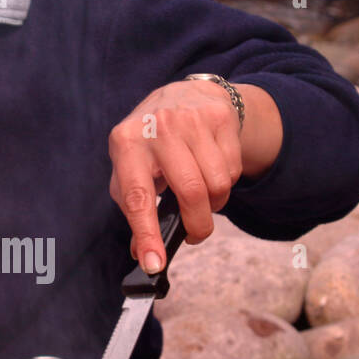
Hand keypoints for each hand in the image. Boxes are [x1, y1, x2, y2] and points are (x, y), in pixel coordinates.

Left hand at [108, 79, 281, 271]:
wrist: (185, 95)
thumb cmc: (152, 142)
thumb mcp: (131, 167)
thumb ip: (133, 208)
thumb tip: (142, 253)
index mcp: (126, 143)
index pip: (137, 196)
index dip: (146, 234)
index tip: (154, 263)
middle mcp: (158, 127)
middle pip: (191, 193)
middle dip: (197, 226)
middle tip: (194, 234)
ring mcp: (191, 119)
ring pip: (218, 185)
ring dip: (213, 204)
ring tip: (201, 195)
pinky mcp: (220, 117)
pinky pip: (233, 170)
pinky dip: (225, 183)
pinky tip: (211, 169)